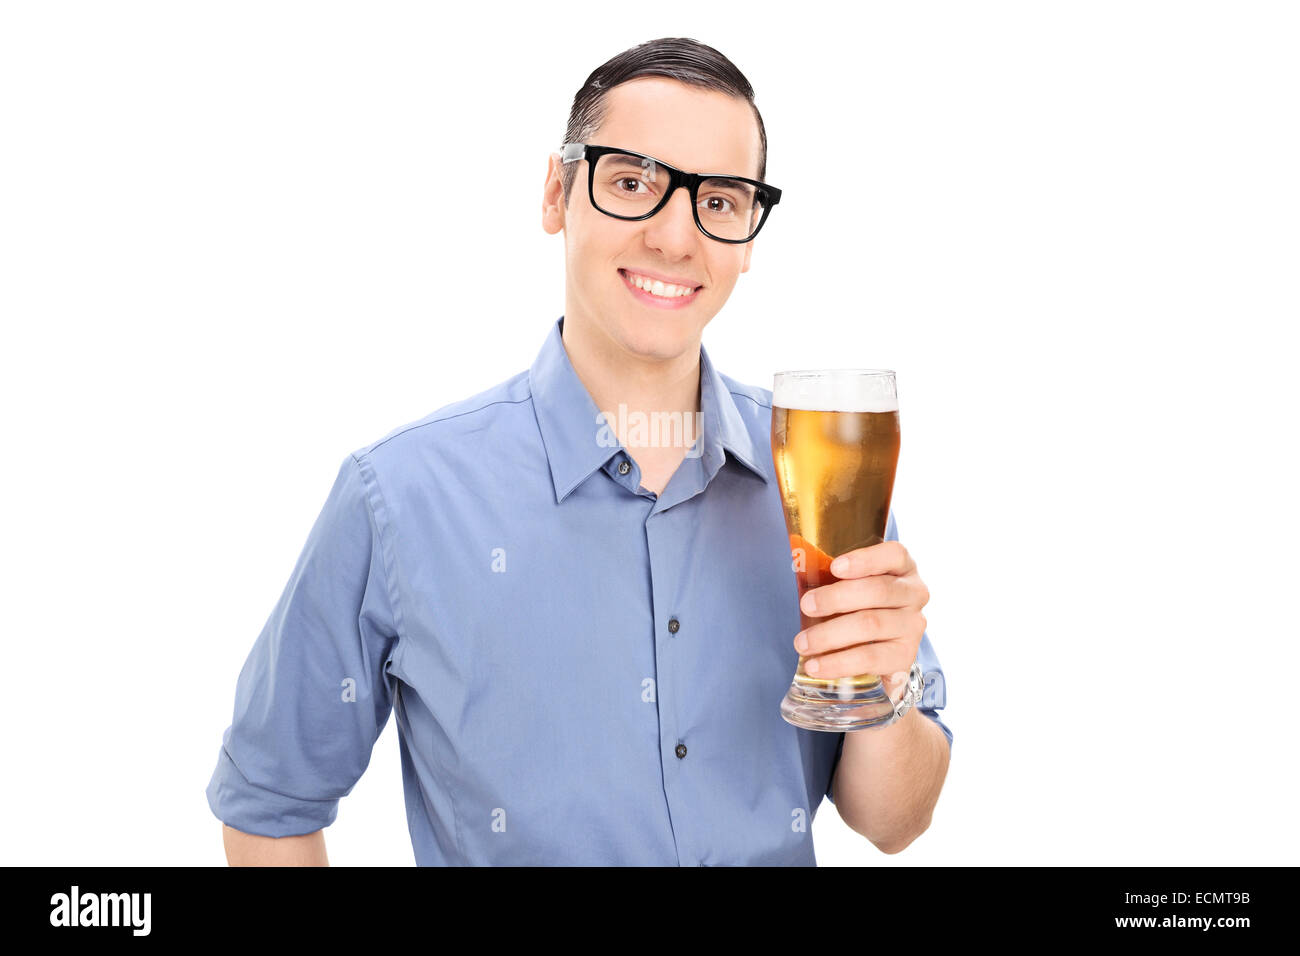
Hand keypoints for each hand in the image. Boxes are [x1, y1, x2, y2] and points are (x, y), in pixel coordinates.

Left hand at [794, 541, 929, 692]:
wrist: (880, 649)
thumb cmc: (858, 605)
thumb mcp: (851, 585)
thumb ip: (833, 579)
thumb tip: (799, 579)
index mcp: (902, 568)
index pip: (893, 555)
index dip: (865, 560)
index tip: (835, 567)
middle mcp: (914, 594)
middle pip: (877, 591)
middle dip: (836, 598)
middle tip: (806, 606)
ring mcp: (912, 625)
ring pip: (871, 625)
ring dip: (830, 634)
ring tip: (802, 643)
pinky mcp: (905, 656)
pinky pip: (870, 658)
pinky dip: (839, 663)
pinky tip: (817, 666)